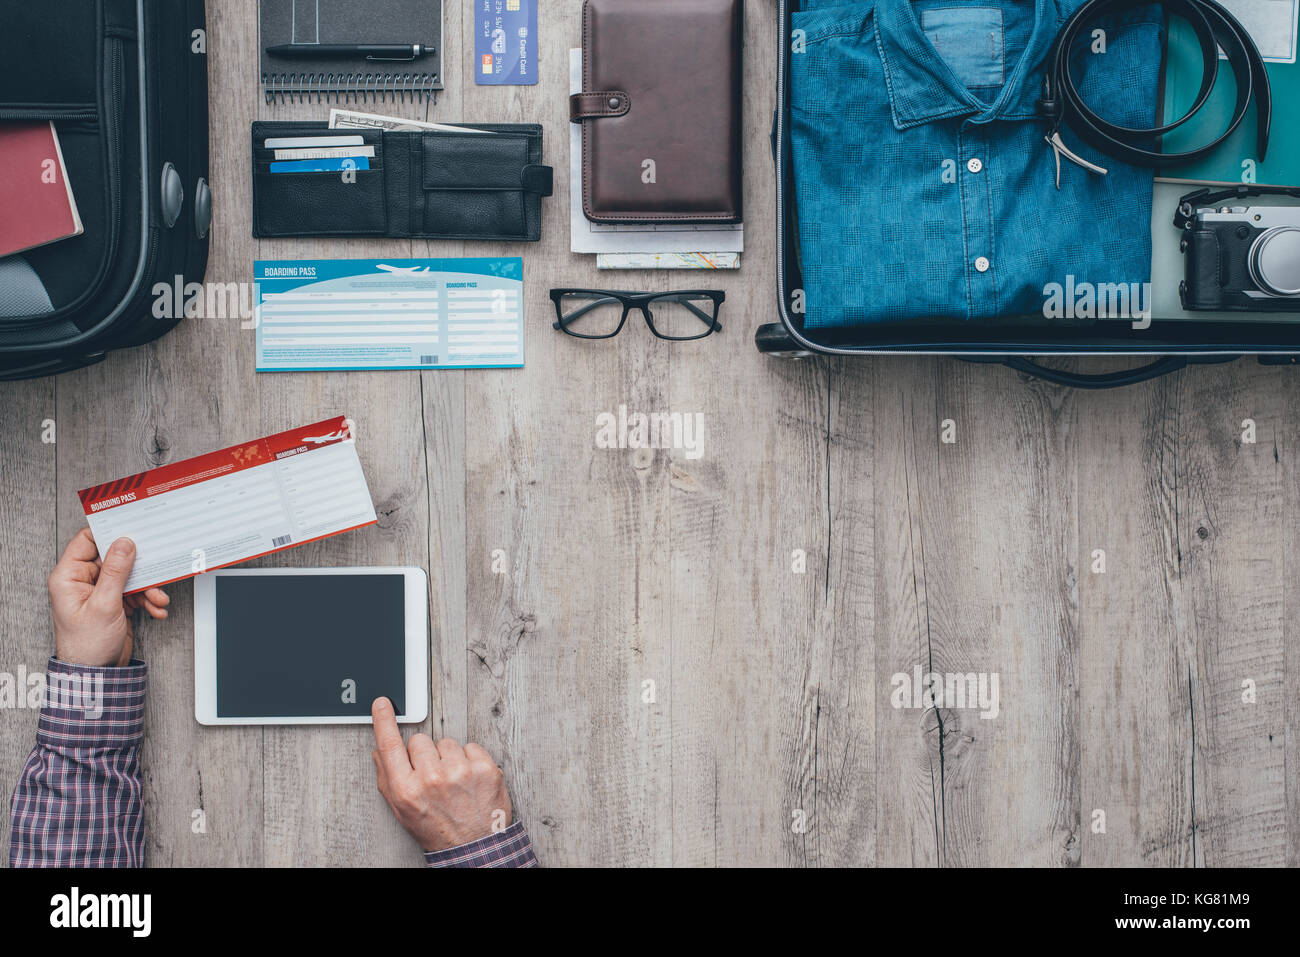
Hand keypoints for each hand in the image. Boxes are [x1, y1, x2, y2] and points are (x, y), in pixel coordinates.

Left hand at [47, 529, 169, 667]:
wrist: (97, 674)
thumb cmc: (87, 645)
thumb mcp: (104, 605)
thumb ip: (116, 572)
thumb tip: (124, 544)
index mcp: (69, 577)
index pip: (87, 541)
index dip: (109, 534)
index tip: (131, 530)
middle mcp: (84, 581)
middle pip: (114, 558)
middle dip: (138, 567)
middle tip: (154, 566)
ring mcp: (100, 592)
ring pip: (130, 576)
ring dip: (148, 587)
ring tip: (157, 598)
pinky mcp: (115, 602)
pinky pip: (135, 591)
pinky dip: (148, 599)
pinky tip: (155, 608)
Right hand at [371, 697, 511, 851]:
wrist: (474, 847)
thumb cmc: (437, 830)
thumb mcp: (403, 812)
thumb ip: (388, 780)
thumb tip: (380, 751)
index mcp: (407, 790)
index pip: (391, 746)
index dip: (384, 722)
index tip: (382, 703)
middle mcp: (432, 779)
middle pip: (420, 740)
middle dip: (424, 754)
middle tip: (432, 775)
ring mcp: (460, 772)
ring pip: (446, 742)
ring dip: (448, 757)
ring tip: (453, 781)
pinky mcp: (485, 768)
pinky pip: (470, 746)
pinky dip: (470, 760)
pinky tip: (469, 779)